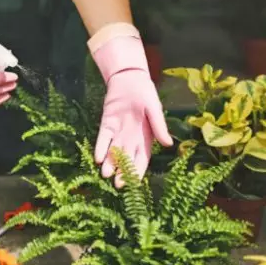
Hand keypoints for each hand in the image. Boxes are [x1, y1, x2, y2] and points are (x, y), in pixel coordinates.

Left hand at [95, 70, 171, 186]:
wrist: (129, 79)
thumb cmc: (146, 94)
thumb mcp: (154, 109)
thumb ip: (159, 126)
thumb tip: (168, 144)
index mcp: (145, 138)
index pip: (142, 159)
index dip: (137, 171)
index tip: (133, 183)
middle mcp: (131, 139)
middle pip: (126, 160)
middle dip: (121, 172)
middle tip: (117, 184)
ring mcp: (118, 133)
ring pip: (113, 152)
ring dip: (109, 163)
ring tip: (105, 174)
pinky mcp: (106, 125)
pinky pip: (103, 139)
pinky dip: (100, 148)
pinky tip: (97, 157)